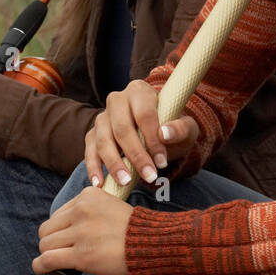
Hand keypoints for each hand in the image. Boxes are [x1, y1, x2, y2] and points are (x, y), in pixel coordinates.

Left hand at [32, 186, 131, 274]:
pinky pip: (48, 260)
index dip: (61, 229)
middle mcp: (81, 211)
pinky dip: (40, 266)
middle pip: (47, 229)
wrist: (154, 245)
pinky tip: (41, 268)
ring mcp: (81, 233)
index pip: (58, 214)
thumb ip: (90, 209)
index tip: (70, 239)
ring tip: (55, 260)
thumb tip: (66, 225)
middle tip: (61, 251)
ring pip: (45, 244)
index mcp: (88, 195)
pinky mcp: (81, 255)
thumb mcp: (111, 206)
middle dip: (51, 241)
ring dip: (47, 254)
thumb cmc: (135, 230)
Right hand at [84, 78, 198, 188]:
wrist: (158, 134)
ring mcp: (102, 117)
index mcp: (139, 91)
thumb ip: (180, 129)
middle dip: (135, 155)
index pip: (144, 114)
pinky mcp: (93, 134)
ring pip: (103, 140)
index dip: (152, 139)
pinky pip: (90, 150)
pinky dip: (93, 167)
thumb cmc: (171, 129)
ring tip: (126, 182)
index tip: (161, 162)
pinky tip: (99, 183)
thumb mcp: (185, 128)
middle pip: (121, 128)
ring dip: (114, 163)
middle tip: (149, 176)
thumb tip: (165, 134)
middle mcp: (117, 100)